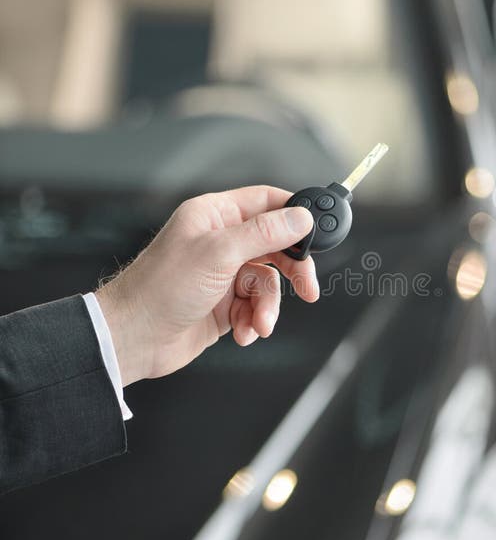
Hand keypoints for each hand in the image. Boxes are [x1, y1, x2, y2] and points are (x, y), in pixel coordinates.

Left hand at [95, 187, 316, 385]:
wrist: (134, 338)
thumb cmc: (160, 288)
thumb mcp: (219, 253)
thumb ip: (264, 233)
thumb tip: (300, 217)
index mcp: (214, 215)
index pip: (266, 202)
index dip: (294, 214)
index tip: (317, 233)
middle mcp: (220, 241)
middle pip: (275, 245)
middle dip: (292, 269)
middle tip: (308, 288)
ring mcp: (222, 274)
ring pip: (268, 283)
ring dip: (268, 306)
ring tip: (259, 323)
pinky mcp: (223, 304)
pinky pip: (255, 307)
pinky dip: (254, 321)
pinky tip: (244, 331)